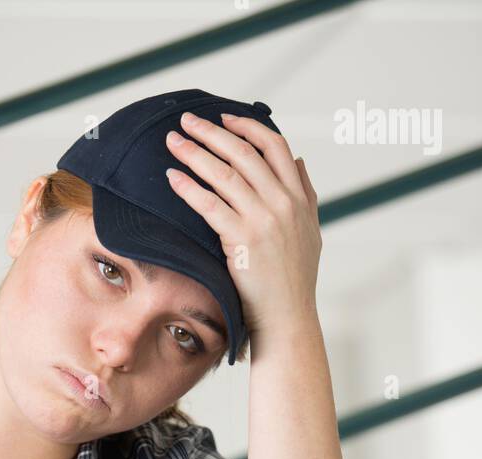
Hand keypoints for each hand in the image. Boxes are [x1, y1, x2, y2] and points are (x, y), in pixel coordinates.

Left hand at [164, 110, 321, 337]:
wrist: (288, 318)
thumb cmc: (294, 280)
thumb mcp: (311, 231)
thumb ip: (306, 193)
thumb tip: (298, 161)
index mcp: (299, 197)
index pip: (275, 146)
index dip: (247, 126)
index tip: (224, 117)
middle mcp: (283, 203)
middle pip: (244, 153)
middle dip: (211, 132)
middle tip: (185, 121)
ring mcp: (263, 221)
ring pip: (225, 173)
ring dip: (194, 153)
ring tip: (172, 142)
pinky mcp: (243, 241)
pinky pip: (210, 205)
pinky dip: (188, 187)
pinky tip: (171, 178)